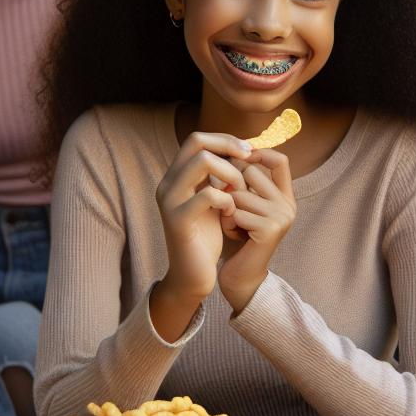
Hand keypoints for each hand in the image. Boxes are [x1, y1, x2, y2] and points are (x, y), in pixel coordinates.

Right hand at [154, 131, 250, 302]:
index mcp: (175, 176)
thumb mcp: (213, 201)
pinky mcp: (178, 220)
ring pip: (202, 162)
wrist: (192, 275)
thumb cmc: (205, 238)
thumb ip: (217, 178)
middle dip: (228, 147)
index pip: (197, 139)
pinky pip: (208, 195)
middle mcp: (168, 183)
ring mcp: (170, 200)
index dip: (225, 140)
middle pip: (196, 141)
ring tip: (240, 192)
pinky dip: (227, 200)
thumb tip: (239, 150)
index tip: (247, 152)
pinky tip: (231, 213)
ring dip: (230, 173)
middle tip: (248, 161)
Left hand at [218, 147, 295, 313]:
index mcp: (285, 196)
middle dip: (232, 185)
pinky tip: (232, 234)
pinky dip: (227, 221)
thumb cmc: (239, 238)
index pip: (280, 159)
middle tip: (229, 207)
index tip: (235, 160)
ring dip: (227, 206)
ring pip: (240, 191)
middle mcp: (288, 205)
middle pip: (252, 170)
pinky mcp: (270, 230)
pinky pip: (237, 210)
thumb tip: (234, 146)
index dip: (257, 153)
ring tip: (231, 223)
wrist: (241, 276)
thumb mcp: (245, 205)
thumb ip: (247, 180)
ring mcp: (282, 217)